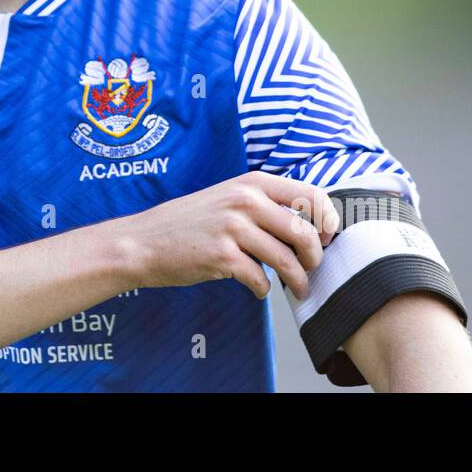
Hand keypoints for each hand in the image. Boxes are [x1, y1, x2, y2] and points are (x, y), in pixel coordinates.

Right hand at [113, 171, 340, 299]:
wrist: (144, 241)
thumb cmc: (190, 222)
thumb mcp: (228, 198)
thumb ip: (264, 204)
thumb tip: (308, 225)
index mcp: (252, 183)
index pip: (311, 195)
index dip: (327, 221)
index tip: (325, 238)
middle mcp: (245, 200)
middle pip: (304, 232)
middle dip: (314, 258)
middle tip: (310, 270)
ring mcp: (233, 228)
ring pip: (287, 260)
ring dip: (297, 281)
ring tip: (297, 289)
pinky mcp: (222, 256)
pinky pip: (261, 279)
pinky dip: (264, 289)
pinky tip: (258, 288)